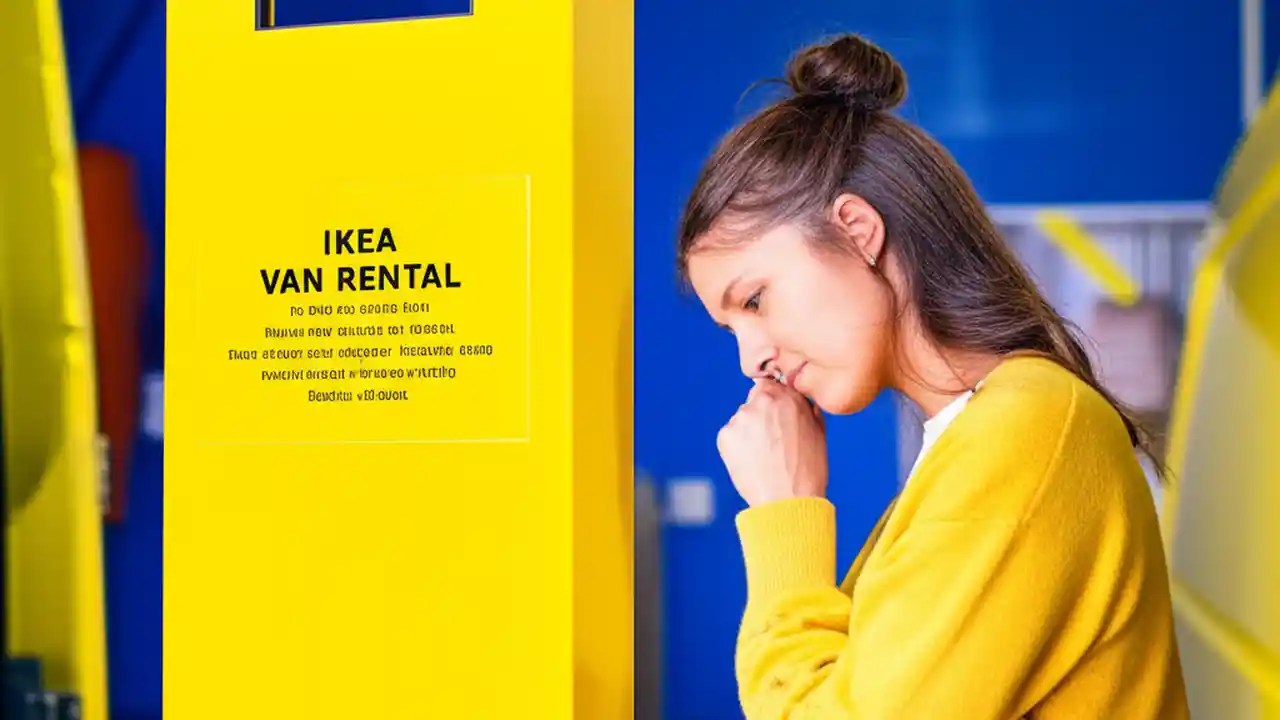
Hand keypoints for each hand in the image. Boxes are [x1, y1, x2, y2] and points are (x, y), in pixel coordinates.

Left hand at [717, 379, 828, 506]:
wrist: (787, 501)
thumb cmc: (808, 470)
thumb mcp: (818, 430)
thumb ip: (804, 406)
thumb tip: (796, 396)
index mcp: (785, 396)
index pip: (772, 385)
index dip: (775, 401)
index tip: (778, 417)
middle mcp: (760, 402)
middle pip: (755, 399)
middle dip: (762, 415)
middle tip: (773, 440)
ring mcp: (739, 419)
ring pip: (743, 418)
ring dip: (750, 430)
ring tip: (764, 456)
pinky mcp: (725, 436)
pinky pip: (731, 435)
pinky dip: (738, 445)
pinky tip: (753, 461)